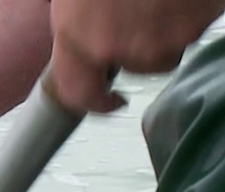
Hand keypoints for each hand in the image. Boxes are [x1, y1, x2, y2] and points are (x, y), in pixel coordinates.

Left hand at [48, 0, 224, 112]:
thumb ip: (80, 24)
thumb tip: (87, 44)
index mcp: (73, 33)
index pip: (78, 94)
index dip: (95, 103)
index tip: (110, 100)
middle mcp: (111, 46)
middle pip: (137, 66)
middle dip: (144, 45)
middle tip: (148, 10)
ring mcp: (155, 41)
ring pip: (168, 49)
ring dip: (169, 26)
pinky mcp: (191, 28)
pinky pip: (195, 28)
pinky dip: (192, 11)